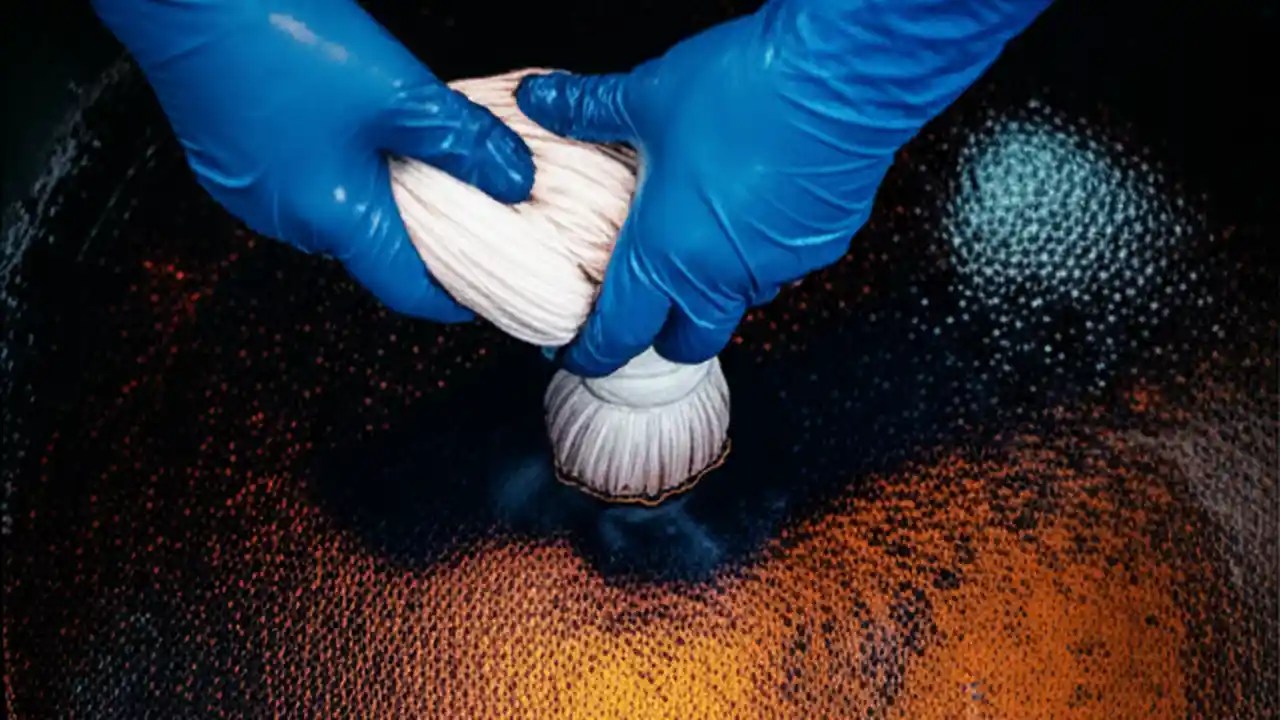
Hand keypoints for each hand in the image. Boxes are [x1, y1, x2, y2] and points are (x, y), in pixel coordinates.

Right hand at [92, 0, 533, 320]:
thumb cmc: (280, 37)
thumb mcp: (400, 92)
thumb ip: (465, 142)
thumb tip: (514, 180)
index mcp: (330, 219)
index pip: (405, 289)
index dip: (451, 297)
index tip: (483, 292)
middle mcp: (283, 219)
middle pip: (371, 247)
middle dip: (420, 232)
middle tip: (464, 205)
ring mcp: (248, 190)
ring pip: (334, 209)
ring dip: (378, 193)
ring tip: (417, 156)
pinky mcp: (227, 158)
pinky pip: (298, 181)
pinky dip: (338, 169)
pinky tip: (357, 128)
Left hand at [517, 0, 1052, 375]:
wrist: (840, 78)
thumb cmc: (745, 90)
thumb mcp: (648, 98)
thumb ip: (587, 108)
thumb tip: (540, 99)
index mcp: (665, 252)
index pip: (619, 333)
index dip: (593, 351)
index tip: (577, 353)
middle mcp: (720, 275)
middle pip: (688, 342)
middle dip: (663, 338)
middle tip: (646, 317)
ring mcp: (775, 267)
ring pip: (738, 303)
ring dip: (715, 293)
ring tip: (700, 251)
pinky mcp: (820, 247)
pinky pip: (780, 268)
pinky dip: (760, 255)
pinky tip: (754, 214)